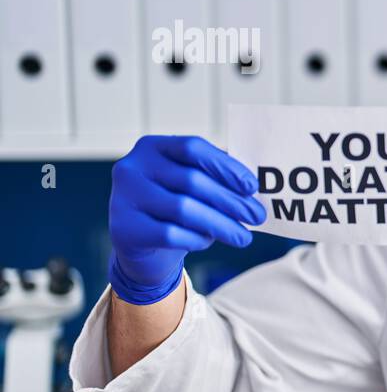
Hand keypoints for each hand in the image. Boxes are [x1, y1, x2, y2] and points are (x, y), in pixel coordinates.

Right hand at [108, 136, 265, 304]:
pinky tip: (208, 241)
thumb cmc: (172, 207)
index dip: (225, 166)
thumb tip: (251, 190)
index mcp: (152, 147)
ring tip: (244, 236)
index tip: (252, 187)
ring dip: (221, 224)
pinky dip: (196, 238)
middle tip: (257, 216)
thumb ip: (213, 179)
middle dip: (231, 201)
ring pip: (183, 209)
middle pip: (192, 181)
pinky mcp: (124, 229)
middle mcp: (132, 167)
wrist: (138, 244)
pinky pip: (170, 234)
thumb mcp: (189, 186)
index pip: (192, 148)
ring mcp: (123, 198)